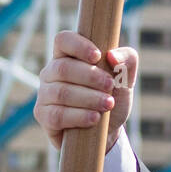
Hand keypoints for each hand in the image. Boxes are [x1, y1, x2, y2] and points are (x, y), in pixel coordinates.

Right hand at [34, 30, 138, 153]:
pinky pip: (57, 115)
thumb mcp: (125, 78)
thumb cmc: (112, 97)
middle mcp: (51, 72)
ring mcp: (44, 94)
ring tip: (108, 104)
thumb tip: (112, 55)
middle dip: (90, 76)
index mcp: (67, 55)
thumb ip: (127, 59)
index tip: (98, 56)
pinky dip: (79, 116)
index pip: (63, 40)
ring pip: (61, 92)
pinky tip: (94, 118)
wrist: (107, 131)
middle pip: (63, 68)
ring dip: (88, 98)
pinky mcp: (43, 116)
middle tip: (110, 85)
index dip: (78, 45)